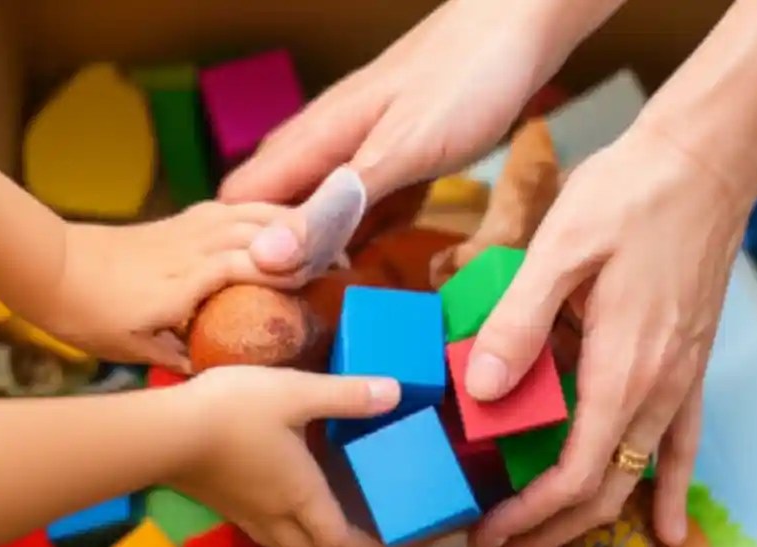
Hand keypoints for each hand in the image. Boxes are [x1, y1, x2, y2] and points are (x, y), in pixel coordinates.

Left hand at [27, 202, 302, 371]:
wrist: (50, 268)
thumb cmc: (90, 313)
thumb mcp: (138, 349)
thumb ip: (184, 358)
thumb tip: (222, 377)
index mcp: (191, 277)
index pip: (258, 263)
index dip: (296, 269)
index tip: (328, 281)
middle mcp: (197, 244)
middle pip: (266, 229)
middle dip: (308, 241)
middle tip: (340, 262)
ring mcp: (189, 227)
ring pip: (253, 212)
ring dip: (291, 221)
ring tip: (323, 238)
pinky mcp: (181, 220)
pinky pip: (234, 208)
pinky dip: (262, 212)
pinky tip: (276, 222)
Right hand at [176, 366, 400, 546]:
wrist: (163, 432)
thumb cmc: (236, 412)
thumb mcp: (296, 393)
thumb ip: (346, 395)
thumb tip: (396, 393)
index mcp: (301, 495)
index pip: (338, 538)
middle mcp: (274, 513)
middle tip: (355, 537)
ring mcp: (242, 512)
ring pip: (281, 542)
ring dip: (305, 540)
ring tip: (319, 525)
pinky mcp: (218, 502)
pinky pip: (259, 527)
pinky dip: (279, 524)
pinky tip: (274, 499)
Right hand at [218, 0, 583, 271]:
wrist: (519, 27)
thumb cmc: (466, 79)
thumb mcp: (401, 152)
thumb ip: (337, 202)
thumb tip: (267, 253)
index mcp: (313, 140)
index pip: (237, 203)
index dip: (240, 252)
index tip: (266, 301)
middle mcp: (323, 142)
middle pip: (271, 208)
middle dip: (278, 258)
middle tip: (303, 309)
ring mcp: (356, 146)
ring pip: (314, 206)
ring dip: (320, 249)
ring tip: (335, 296)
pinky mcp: (389, 153)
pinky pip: (356, 201)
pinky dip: (360, 232)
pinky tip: (377, 258)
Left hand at [464, 124, 749, 546]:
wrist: (705, 164)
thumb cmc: (629, 195)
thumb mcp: (561, 248)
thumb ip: (521, 322)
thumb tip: (483, 392)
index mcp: (623, 369)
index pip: (575, 474)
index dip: (529, 515)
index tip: (485, 532)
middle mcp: (657, 388)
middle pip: (602, 491)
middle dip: (546, 533)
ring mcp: (679, 380)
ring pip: (633, 475)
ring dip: (587, 518)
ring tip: (542, 545)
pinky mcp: (688, 364)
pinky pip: (680, 444)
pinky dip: (668, 489)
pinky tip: (667, 527)